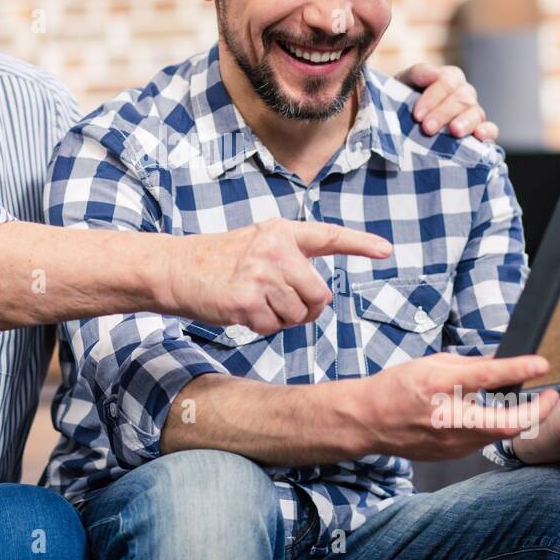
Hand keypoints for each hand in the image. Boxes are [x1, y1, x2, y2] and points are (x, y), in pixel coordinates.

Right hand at [163, 219, 390, 334]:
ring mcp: (261, 273)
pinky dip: (260, 327)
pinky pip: (274, 327)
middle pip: (319, 295)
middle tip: (278, 304)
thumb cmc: (216, 263)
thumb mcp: (254, 246)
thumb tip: (318, 298)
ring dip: (279, 319)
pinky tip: (240, 311)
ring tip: (252, 302)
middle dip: (305, 309)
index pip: (327, 236)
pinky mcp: (247, 299)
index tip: (386, 250)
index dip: (359, 243)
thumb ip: (288, 261)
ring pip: (298, 315)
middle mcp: (274, 248)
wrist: (174, 268)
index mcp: (280, 232)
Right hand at [351, 352, 559, 459]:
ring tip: (523, 401)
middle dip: (536, 411)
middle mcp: (447, 417)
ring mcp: (450, 442)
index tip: (541, 364)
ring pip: (497, 433)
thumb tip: (502, 362)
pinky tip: (489, 415)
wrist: (368, 421)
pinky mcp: (452, 455)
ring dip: (515, 418)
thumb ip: (469, 365)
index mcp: (439, 385)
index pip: (486, 377)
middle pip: (505, 423)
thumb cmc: (396, 388)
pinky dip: (492, 426)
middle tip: (551, 397)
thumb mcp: (431, 364)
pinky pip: (481, 440)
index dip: (518, 369)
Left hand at [396, 62, 497, 140]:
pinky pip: (490, 130)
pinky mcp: (478, 131)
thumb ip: (418, 74)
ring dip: (465, 122)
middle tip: (427, 128)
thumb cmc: (404, 100)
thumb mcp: (405, 83)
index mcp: (450, 78)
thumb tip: (434, 73)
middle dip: (444, 113)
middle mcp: (465, 94)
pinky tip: (480, 136)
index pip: (448, 82)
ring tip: (454, 131)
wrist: (403, 125)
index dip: (433, 97)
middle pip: (462, 99)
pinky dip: (488, 132)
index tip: (417, 115)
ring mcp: (473, 113)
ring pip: (476, 113)